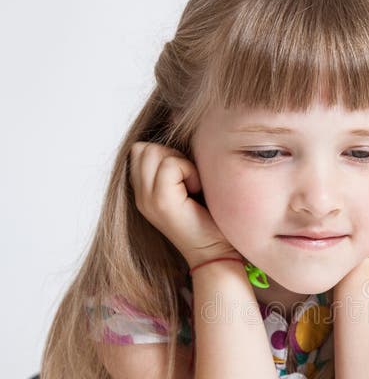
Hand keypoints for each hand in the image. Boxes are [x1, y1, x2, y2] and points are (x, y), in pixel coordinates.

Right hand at [129, 141, 242, 268]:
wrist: (217, 254)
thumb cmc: (211, 219)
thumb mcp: (188, 186)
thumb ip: (176, 164)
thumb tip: (177, 124)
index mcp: (144, 192)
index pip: (140, 150)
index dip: (166, 155)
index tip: (186, 178)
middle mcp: (140, 196)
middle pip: (143, 148)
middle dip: (171, 156)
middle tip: (190, 181)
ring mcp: (146, 199)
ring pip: (154, 152)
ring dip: (179, 162)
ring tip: (193, 186)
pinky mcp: (160, 202)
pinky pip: (171, 164)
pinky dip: (189, 172)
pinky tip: (197, 191)